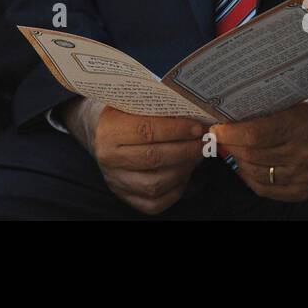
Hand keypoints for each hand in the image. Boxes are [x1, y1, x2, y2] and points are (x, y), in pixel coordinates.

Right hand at [61, 98, 205, 214]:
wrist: (104, 139)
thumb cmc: (125, 118)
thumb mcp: (133, 105)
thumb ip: (157, 108)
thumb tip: (191, 111)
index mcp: (110, 130)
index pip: (146, 131)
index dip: (176, 130)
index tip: (196, 127)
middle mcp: (109, 158)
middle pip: (153, 158)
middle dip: (185, 150)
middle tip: (203, 143)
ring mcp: (117, 181)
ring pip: (156, 183)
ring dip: (183, 169)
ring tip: (196, 156)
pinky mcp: (126, 198)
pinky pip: (156, 202)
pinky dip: (176, 189)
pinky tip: (185, 173)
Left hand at [210, 92, 307, 201]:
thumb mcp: (297, 100)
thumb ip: (267, 107)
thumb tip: (228, 110)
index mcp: (302, 125)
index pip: (254, 135)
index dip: (230, 132)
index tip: (216, 127)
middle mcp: (305, 154)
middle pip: (251, 154)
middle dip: (229, 145)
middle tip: (218, 135)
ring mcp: (306, 176)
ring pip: (255, 172)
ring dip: (237, 160)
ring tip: (230, 147)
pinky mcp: (306, 191)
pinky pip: (266, 189)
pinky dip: (249, 176)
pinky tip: (244, 164)